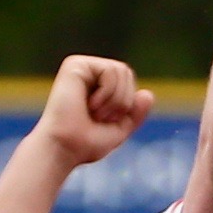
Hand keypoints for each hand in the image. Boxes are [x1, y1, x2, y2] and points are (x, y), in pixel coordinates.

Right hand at [36, 56, 152, 169]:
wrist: (65, 148)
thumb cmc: (86, 144)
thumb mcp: (119, 129)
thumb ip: (135, 113)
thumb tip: (147, 93)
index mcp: (96, 86)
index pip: (129, 82)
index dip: (127, 105)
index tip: (105, 121)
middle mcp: (87, 73)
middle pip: (127, 72)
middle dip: (123, 101)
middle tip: (101, 117)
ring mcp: (80, 67)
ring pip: (122, 70)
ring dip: (115, 99)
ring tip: (94, 111)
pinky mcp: (75, 65)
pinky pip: (110, 70)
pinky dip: (107, 93)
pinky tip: (89, 104)